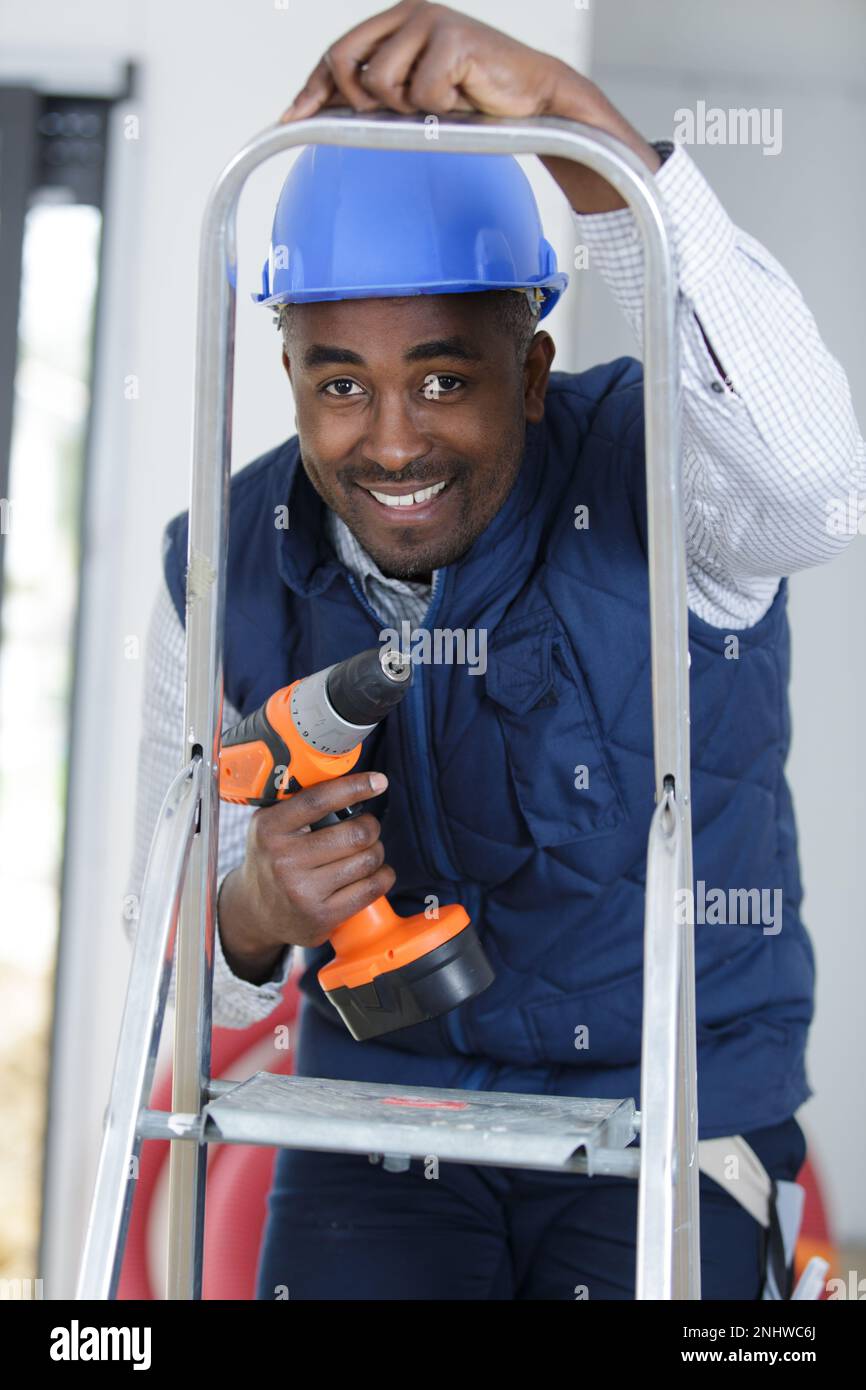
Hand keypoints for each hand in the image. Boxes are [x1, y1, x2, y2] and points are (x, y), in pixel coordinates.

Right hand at [217, 771, 395, 982]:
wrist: (255, 911)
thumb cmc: (273, 859)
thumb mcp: (271, 826)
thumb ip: (300, 805)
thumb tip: (351, 783)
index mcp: (269, 828)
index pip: (319, 800)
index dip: (354, 787)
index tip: (379, 781)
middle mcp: (283, 860)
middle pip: (355, 834)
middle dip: (370, 828)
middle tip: (366, 830)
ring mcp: (302, 891)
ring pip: (367, 860)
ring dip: (376, 852)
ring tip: (366, 852)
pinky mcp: (322, 916)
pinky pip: (371, 888)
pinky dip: (382, 876)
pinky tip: (375, 873)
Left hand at [282, 0, 570, 122]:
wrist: (532, 97)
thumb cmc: (475, 97)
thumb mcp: (415, 96)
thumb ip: (376, 95)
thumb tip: (327, 111)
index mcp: (396, 22)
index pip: (337, 53)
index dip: (311, 88)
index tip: (291, 118)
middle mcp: (408, 13)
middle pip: (342, 60)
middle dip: (357, 100)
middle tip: (395, 113)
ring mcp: (429, 21)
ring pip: (380, 82)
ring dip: (409, 108)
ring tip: (442, 102)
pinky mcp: (452, 37)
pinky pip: (421, 94)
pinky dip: (441, 109)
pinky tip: (463, 98)